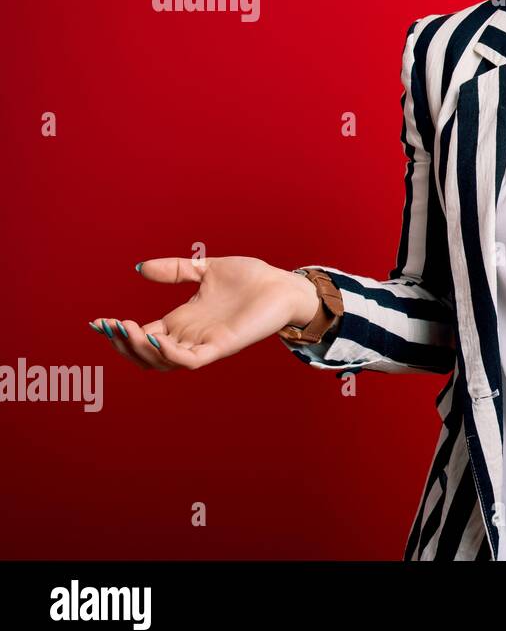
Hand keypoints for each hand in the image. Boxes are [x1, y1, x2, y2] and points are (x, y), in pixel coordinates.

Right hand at [90, 257, 317, 370]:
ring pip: (162, 362)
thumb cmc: (251, 279)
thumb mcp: (206, 269)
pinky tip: (154, 339)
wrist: (284, 285)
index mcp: (183, 320)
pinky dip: (169, 354)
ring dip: (140, 350)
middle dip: (122, 344)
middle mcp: (191, 336)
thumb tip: (140, 268)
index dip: (118, 332)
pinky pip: (189, 361)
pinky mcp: (222, 347)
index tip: (97, 323)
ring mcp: (205, 343)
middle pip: (146, 354)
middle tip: (110, 327)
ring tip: (126, 331)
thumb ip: (175, 270)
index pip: (142, 335)